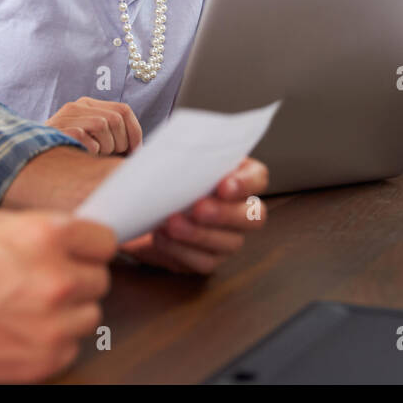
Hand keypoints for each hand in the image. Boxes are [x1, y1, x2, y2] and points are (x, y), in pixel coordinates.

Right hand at [0, 209, 115, 381]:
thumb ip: (37, 227)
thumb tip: (69, 233)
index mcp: (46, 236)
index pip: (104, 240)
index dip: (87, 246)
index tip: (79, 253)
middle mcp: (57, 279)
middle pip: (99, 278)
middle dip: (75, 278)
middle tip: (43, 281)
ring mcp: (52, 325)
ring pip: (89, 316)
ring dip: (67, 312)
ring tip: (28, 308)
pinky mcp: (42, 361)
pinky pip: (70, 348)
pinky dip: (51, 342)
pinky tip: (20, 331)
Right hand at [45, 97, 142, 155]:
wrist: (32, 157)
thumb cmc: (70, 153)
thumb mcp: (92, 139)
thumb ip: (113, 137)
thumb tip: (142, 151)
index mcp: (89, 105)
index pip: (123, 110)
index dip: (135, 132)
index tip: (136, 151)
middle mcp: (78, 105)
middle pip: (116, 119)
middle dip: (121, 143)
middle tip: (112, 156)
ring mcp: (67, 116)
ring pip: (104, 126)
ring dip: (106, 147)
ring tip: (96, 156)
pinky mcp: (59, 129)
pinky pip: (88, 139)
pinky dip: (92, 151)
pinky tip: (84, 156)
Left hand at [121, 158, 268, 274]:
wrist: (144, 208)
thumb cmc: (165, 177)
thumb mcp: (172, 159)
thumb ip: (179, 153)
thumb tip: (158, 141)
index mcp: (239, 177)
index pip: (258, 178)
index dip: (246, 183)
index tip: (223, 186)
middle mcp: (241, 210)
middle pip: (253, 217)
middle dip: (224, 213)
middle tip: (198, 208)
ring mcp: (228, 238)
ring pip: (230, 243)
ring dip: (199, 234)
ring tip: (171, 223)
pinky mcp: (209, 259)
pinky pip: (204, 262)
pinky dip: (181, 250)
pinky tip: (162, 237)